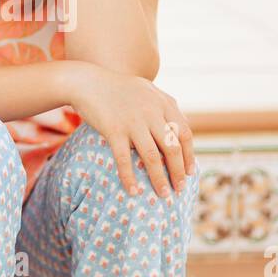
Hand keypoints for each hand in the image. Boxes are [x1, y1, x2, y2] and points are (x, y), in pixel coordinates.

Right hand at [68, 64, 195, 196]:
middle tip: (179, 189)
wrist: (88, 82)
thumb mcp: (147, 91)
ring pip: (152, 157)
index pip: (184, 133)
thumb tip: (181, 128)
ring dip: (159, 179)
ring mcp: (133, 121)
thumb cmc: (118, 89)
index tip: (189, 172)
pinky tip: (133, 191)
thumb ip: (164, 107)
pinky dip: (129, 177)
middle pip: (172, 148)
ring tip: (163, 194)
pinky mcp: (114, 130)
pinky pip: (124, 159)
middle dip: (178, 172)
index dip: (189, 155)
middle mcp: (152, 112)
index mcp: (163, 103)